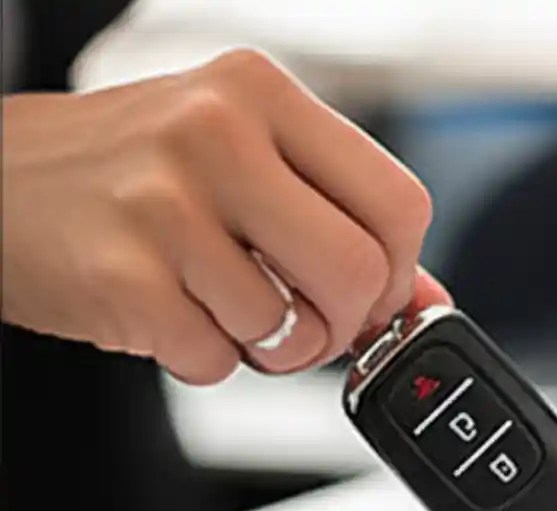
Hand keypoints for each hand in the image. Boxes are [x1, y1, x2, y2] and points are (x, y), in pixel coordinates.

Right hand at [2, 49, 450, 383]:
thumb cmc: (126, 169)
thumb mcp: (241, 157)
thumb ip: (339, 217)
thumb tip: (425, 298)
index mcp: (262, 94)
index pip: (399, 203)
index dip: (399, 270)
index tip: (372, 291)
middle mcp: (216, 133)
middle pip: (359, 271)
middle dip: (342, 322)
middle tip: (307, 321)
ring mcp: (164, 203)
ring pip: (288, 327)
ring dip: (268, 346)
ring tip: (222, 306)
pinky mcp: (121, 275)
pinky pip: (216, 360)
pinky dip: (205, 358)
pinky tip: (173, 313)